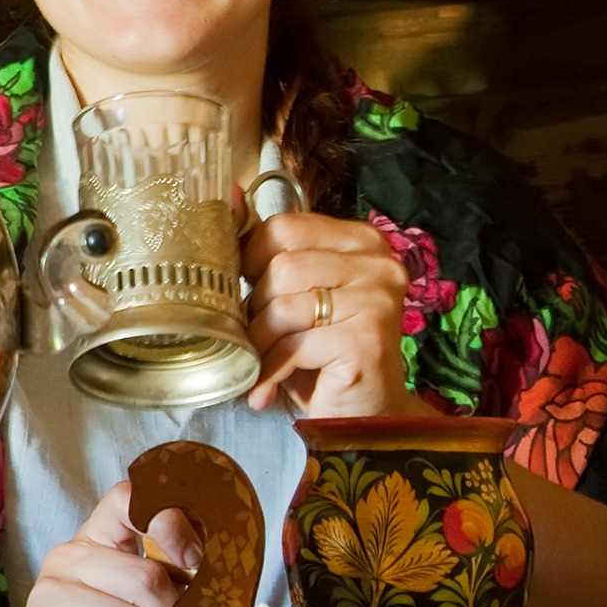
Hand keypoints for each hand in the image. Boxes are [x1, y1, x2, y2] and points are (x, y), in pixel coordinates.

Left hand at [241, 210, 415, 416]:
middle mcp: (378, 264)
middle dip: (257, 307)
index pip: (283, 227)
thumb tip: (228, 192)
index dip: (250, 260)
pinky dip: (269, 369)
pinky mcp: (367, 340)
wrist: (363, 414)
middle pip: (282, 267)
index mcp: (360, 241)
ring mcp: (378, 300)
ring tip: (261, 361)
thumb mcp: (294, 293)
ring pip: (284, 306)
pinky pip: (295, 345)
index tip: (246, 289)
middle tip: (258, 334)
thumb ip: (266, 248)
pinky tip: (264, 388)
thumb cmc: (321, 350)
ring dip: (260, 341)